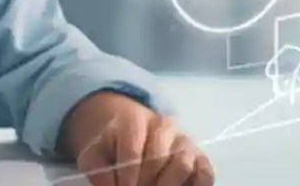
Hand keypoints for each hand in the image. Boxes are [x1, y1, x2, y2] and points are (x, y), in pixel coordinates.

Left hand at [63, 91, 214, 185]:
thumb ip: (98, 171)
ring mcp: (183, 140)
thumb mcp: (94, 155)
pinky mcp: (198, 155)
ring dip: (168, 184)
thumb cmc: (111, 146)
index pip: (133, 149)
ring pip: (183, 162)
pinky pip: (206, 169)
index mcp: (135, 120)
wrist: (129, 130)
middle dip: (145, 182)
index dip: (127, 176)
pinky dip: (199, 183)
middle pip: (158, 157)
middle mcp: (164, 125)